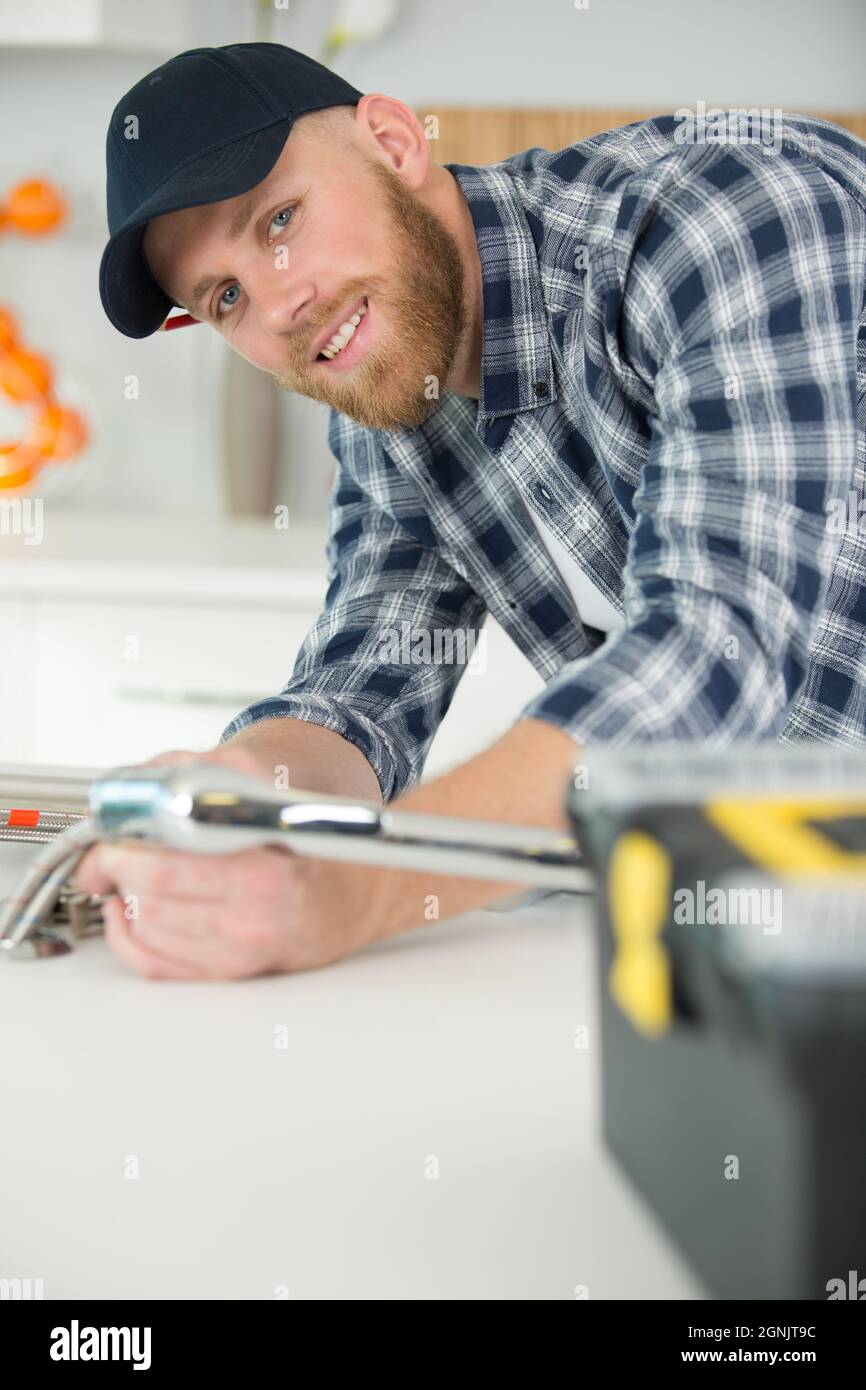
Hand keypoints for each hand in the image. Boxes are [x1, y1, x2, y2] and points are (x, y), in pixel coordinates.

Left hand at [72, 745, 391, 979]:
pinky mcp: (232, 973)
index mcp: (263, 874)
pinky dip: (131, 937)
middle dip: (118, 874)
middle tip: (111, 853)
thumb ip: (190, 772)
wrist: (357, 888)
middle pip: (147, 903)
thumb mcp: (255, 778)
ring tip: (132, 874)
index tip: (107, 841)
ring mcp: (241, 953)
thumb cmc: (309, 837)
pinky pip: (157, 965)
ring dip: (126, 901)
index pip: (164, 871)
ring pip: (146, 932)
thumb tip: (131, 788)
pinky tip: (131, 913)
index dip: (120, 854)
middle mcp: (252, 922)